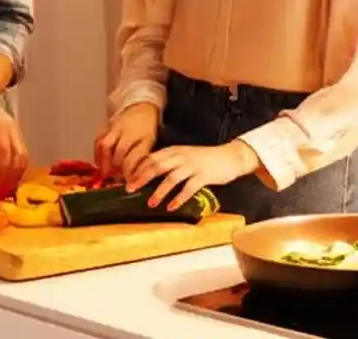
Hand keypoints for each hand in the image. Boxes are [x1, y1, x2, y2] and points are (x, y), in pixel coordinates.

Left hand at [0, 74, 27, 188]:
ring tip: (6, 185)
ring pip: (24, 156)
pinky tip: (8, 174)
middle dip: (12, 176)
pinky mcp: (16, 133)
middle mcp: (12, 131)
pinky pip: (22, 151)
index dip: (3, 173)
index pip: (7, 156)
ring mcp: (17, 132)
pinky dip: (18, 165)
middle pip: (20, 158)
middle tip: (1, 190)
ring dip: (17, 172)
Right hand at [94, 103, 158, 181]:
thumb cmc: (147, 128)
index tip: (128, 182)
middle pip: (119, 152)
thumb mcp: (151, 142)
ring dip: (104, 161)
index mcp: (145, 137)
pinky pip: (98, 139)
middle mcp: (129, 131)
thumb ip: (143, 157)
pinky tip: (99, 162)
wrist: (142, 106)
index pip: (135, 157)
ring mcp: (116, 126)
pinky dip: (97, 153)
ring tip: (104, 173)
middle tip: (114, 179)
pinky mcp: (106, 124)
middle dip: (116, 168)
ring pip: (106, 145)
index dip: (130, 172)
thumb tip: (135, 177)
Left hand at [127, 141, 260, 211]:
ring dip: (159, 191)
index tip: (126, 179)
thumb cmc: (206, 158)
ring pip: (171, 178)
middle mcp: (181, 156)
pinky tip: (172, 207)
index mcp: (174, 150)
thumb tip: (148, 174)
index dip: (137, 168)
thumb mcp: (185, 155)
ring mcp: (193, 165)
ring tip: (151, 203)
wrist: (231, 156)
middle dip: (141, 178)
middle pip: (157, 166)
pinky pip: (189, 188)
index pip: (151, 158)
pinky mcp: (204, 176)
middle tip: (129, 189)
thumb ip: (169, 162)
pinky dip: (179, 198)